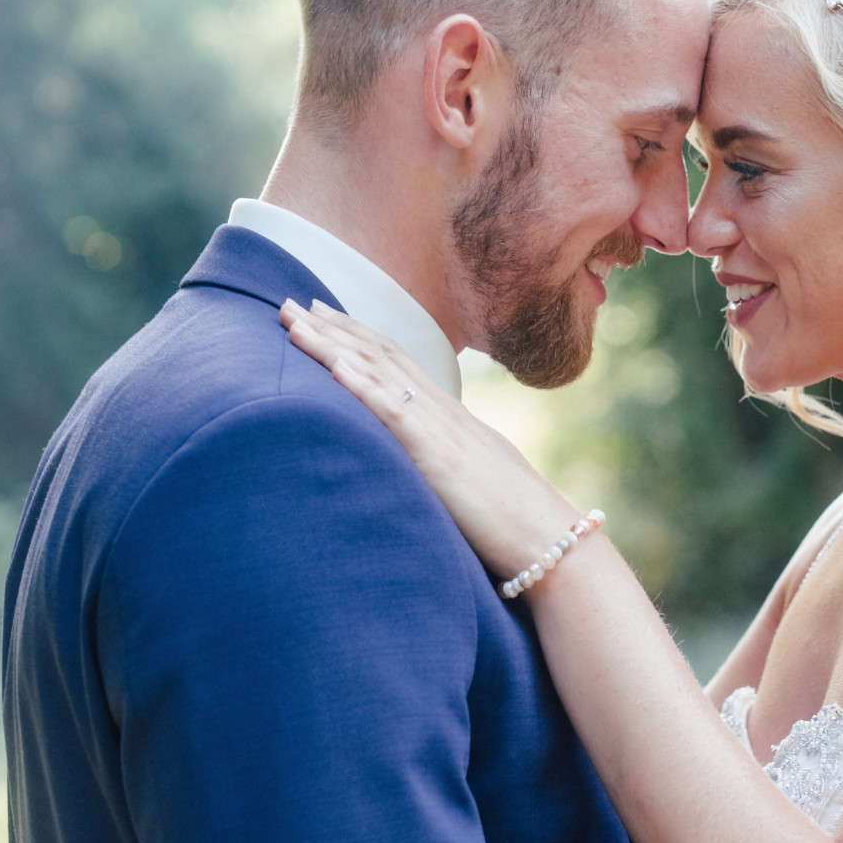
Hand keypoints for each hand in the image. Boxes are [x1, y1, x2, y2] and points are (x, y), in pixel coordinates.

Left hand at [280, 300, 582, 582]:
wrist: (550, 540)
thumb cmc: (516, 521)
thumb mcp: (475, 480)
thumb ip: (446, 464)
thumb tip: (426, 467)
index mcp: (451, 417)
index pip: (399, 361)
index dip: (359, 335)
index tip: (324, 315)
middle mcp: (444, 412)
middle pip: (382, 354)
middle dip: (335, 327)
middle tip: (292, 302)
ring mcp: (442, 430)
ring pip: (380, 373)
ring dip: (333, 345)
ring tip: (294, 323)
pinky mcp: (438, 457)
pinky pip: (394, 412)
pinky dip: (361, 385)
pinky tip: (332, 366)